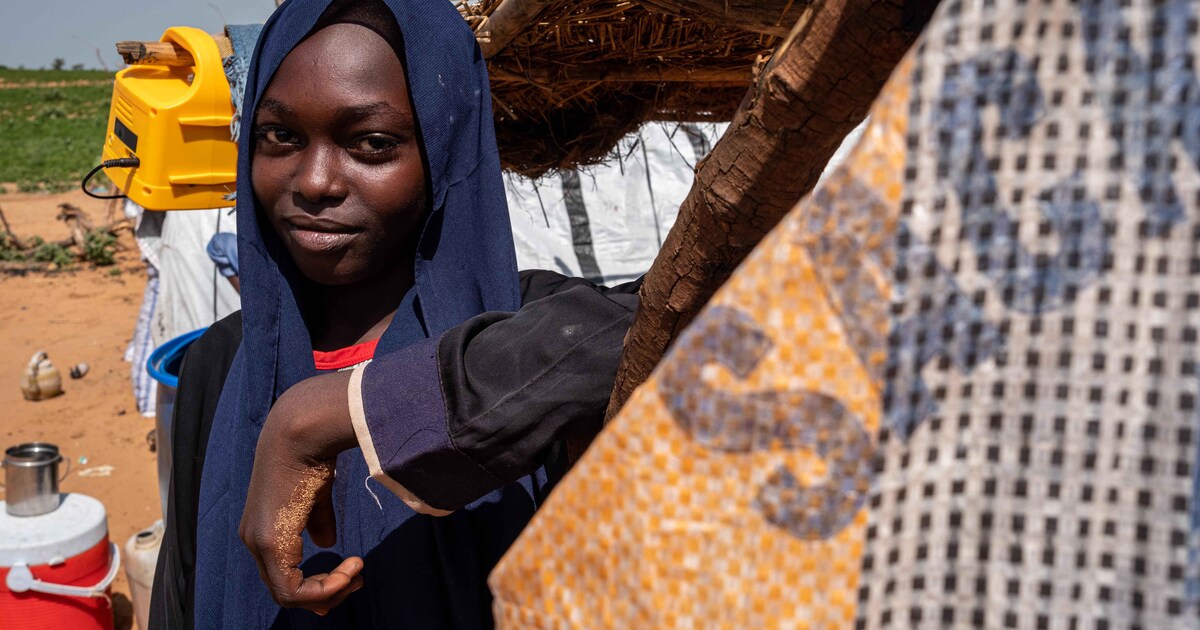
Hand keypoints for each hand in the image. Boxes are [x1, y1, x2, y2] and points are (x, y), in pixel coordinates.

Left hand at [239, 371, 361, 614]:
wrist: (301, 433)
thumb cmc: (311, 454)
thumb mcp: (316, 493)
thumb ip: (317, 519)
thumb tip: (326, 543)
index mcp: (264, 528)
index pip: (283, 574)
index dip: (317, 584)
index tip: (351, 572)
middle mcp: (255, 541)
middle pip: (285, 590)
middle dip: (325, 592)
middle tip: (356, 580)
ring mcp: (260, 544)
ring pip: (288, 594)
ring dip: (328, 591)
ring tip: (355, 571)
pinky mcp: (270, 543)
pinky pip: (292, 589)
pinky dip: (324, 587)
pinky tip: (348, 568)